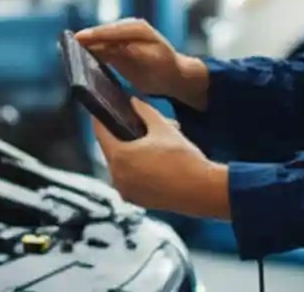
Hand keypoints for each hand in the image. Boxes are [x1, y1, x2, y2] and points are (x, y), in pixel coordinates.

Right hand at [75, 18, 209, 109]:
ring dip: (84, 45)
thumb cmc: (167, 66)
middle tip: (68, 42)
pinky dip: (89, 52)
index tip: (80, 37)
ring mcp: (120, 40)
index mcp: (137, 28)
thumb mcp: (155, 59)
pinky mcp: (116, 51)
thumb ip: (138, 52)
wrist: (172, 76)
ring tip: (66, 48)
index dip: (96, 34)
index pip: (112, 30)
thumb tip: (121, 47)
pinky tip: (76, 56)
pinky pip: (99, 50)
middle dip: (85, 38)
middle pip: (102, 34)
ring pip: (98, 41)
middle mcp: (127, 31)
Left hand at [92, 98, 229, 219]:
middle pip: (112, 149)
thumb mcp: (163, 128)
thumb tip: (133, 101)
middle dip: (125, 135)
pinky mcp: (137, 201)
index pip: (100, 132)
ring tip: (155, 144)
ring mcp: (126, 191)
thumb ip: (144, 111)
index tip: (102, 109)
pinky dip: (138, 169)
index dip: (101, 118)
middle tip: (140, 125)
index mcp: (119, 157)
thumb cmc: (182, 157)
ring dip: (133, 152)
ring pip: (123, 165)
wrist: (202, 191)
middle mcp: (116, 177)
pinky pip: (131, 179)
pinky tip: (156, 161)